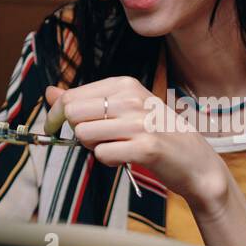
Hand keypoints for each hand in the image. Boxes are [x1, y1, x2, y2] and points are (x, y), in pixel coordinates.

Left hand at [44, 77, 226, 210]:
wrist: (195, 160)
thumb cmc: (156, 132)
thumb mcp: (122, 107)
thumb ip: (85, 100)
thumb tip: (49, 92)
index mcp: (124, 84)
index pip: (71, 96)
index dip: (56, 115)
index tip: (53, 127)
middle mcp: (131, 98)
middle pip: (73, 114)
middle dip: (76, 132)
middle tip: (95, 140)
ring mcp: (140, 122)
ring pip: (84, 135)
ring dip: (93, 148)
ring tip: (115, 147)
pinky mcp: (146, 147)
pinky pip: (103, 155)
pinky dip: (108, 161)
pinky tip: (125, 158)